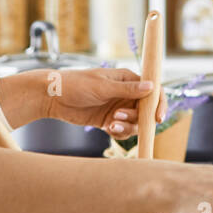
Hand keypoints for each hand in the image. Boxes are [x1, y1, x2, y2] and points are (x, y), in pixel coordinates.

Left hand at [37, 67, 168, 139]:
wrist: (53, 98)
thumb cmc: (76, 84)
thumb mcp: (102, 86)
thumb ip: (127, 89)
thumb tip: (151, 87)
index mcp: (127, 79)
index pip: (152, 91)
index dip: (158, 104)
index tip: (158, 118)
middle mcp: (125, 94)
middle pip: (145, 111)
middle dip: (137, 118)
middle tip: (119, 117)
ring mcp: (118, 108)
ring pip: (135, 123)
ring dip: (127, 127)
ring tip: (112, 124)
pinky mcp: (109, 121)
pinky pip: (123, 131)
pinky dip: (120, 133)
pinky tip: (108, 129)